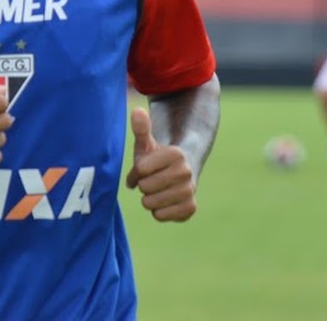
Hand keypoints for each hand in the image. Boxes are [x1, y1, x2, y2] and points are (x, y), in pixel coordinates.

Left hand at [125, 106, 196, 221]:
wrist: (180, 173)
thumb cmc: (157, 158)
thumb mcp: (147, 143)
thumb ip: (141, 128)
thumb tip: (137, 111)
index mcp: (175, 154)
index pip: (140, 170)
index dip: (136, 172)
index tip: (145, 168)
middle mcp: (186, 172)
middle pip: (145, 187)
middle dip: (143, 185)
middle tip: (152, 179)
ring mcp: (190, 191)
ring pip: (150, 203)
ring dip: (149, 198)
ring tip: (158, 189)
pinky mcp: (190, 208)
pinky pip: (160, 216)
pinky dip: (157, 211)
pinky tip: (164, 200)